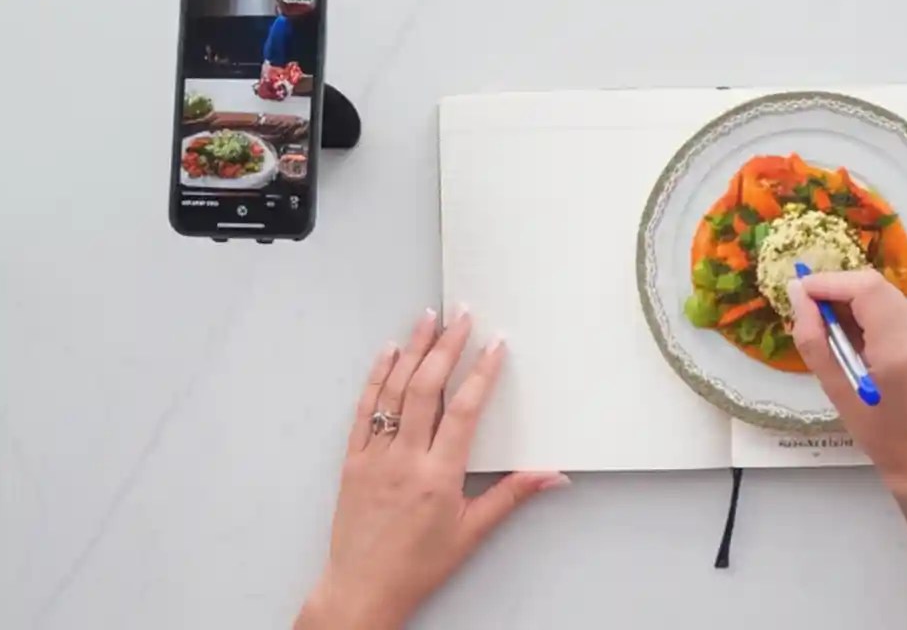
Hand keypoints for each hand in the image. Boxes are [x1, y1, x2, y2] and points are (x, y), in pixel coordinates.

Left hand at [296, 309, 568, 629]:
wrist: (361, 589)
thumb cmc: (417, 566)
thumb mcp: (472, 532)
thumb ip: (512, 495)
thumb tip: (553, 476)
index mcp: (437, 476)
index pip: (464, 410)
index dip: (481, 373)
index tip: (495, 345)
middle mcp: (404, 458)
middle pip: (426, 388)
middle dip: (446, 346)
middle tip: (462, 316)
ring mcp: (374, 456)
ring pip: (393, 390)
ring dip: (413, 350)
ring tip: (427, 318)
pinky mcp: (352, 460)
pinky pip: (364, 409)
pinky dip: (376, 377)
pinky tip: (387, 353)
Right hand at [787, 270, 906, 491]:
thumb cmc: (878, 434)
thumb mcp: (835, 391)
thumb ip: (814, 340)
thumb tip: (797, 296)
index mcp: (898, 347)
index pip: (864, 289)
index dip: (828, 282)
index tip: (799, 290)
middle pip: (875, 285)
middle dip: (838, 287)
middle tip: (808, 307)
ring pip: (884, 293)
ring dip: (852, 298)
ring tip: (828, 324)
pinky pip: (894, 308)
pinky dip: (869, 310)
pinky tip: (854, 335)